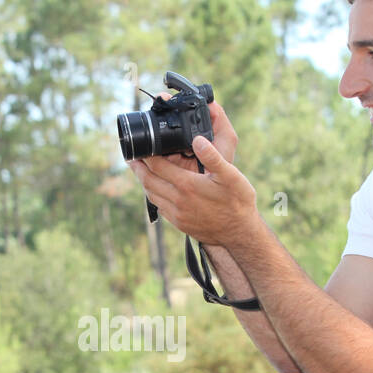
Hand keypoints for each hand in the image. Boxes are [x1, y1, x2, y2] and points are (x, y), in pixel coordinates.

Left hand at [126, 99, 259, 248]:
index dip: (146, 155)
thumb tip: (197, 139)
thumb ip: (213, 156)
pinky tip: (158, 190)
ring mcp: (177, 214)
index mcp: (187, 185)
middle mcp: (178, 201)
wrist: (239, 232)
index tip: (140, 147)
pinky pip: (160, 208)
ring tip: (142, 172)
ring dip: (145, 183)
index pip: (157, 167)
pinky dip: (155, 196)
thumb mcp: (231, 175)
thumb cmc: (238, 202)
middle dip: (139, 169)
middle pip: (148, 181)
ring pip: (152, 196)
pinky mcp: (180, 224)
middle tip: (132, 159)